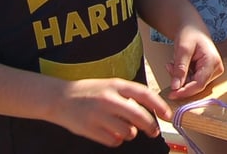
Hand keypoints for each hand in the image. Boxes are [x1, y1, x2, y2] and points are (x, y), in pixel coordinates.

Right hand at [50, 78, 167, 146]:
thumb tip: (150, 110)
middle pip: (140, 117)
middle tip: (153, 130)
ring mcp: (99, 115)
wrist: (60, 98)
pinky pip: (114, 141)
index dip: (159, 106)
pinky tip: (109, 132)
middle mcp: (109, 99)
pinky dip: (116, 140)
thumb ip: (128, 96)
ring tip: (123, 128)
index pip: (145, 94)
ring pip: (128, 132)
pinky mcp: (90, 130)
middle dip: (150, 126)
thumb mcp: (110, 86)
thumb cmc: (89, 92)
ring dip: (130, 133)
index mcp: (116, 85)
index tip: (167, 115)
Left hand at [163, 19, 224, 99]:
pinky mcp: (207, 73)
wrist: (192, 27)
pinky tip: (177, 65)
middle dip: (180, 81)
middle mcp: (216, 68)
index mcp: (213, 61)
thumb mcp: (182, 49)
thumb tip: (176, 87)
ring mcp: (212, 71)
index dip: (185, 91)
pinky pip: (192, 81)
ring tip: (172, 63)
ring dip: (180, 77)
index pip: (199, 84)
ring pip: (193, 84)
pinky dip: (182, 76)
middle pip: (196, 85)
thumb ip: (180, 68)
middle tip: (169, 67)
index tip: (171, 94)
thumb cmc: (189, 34)